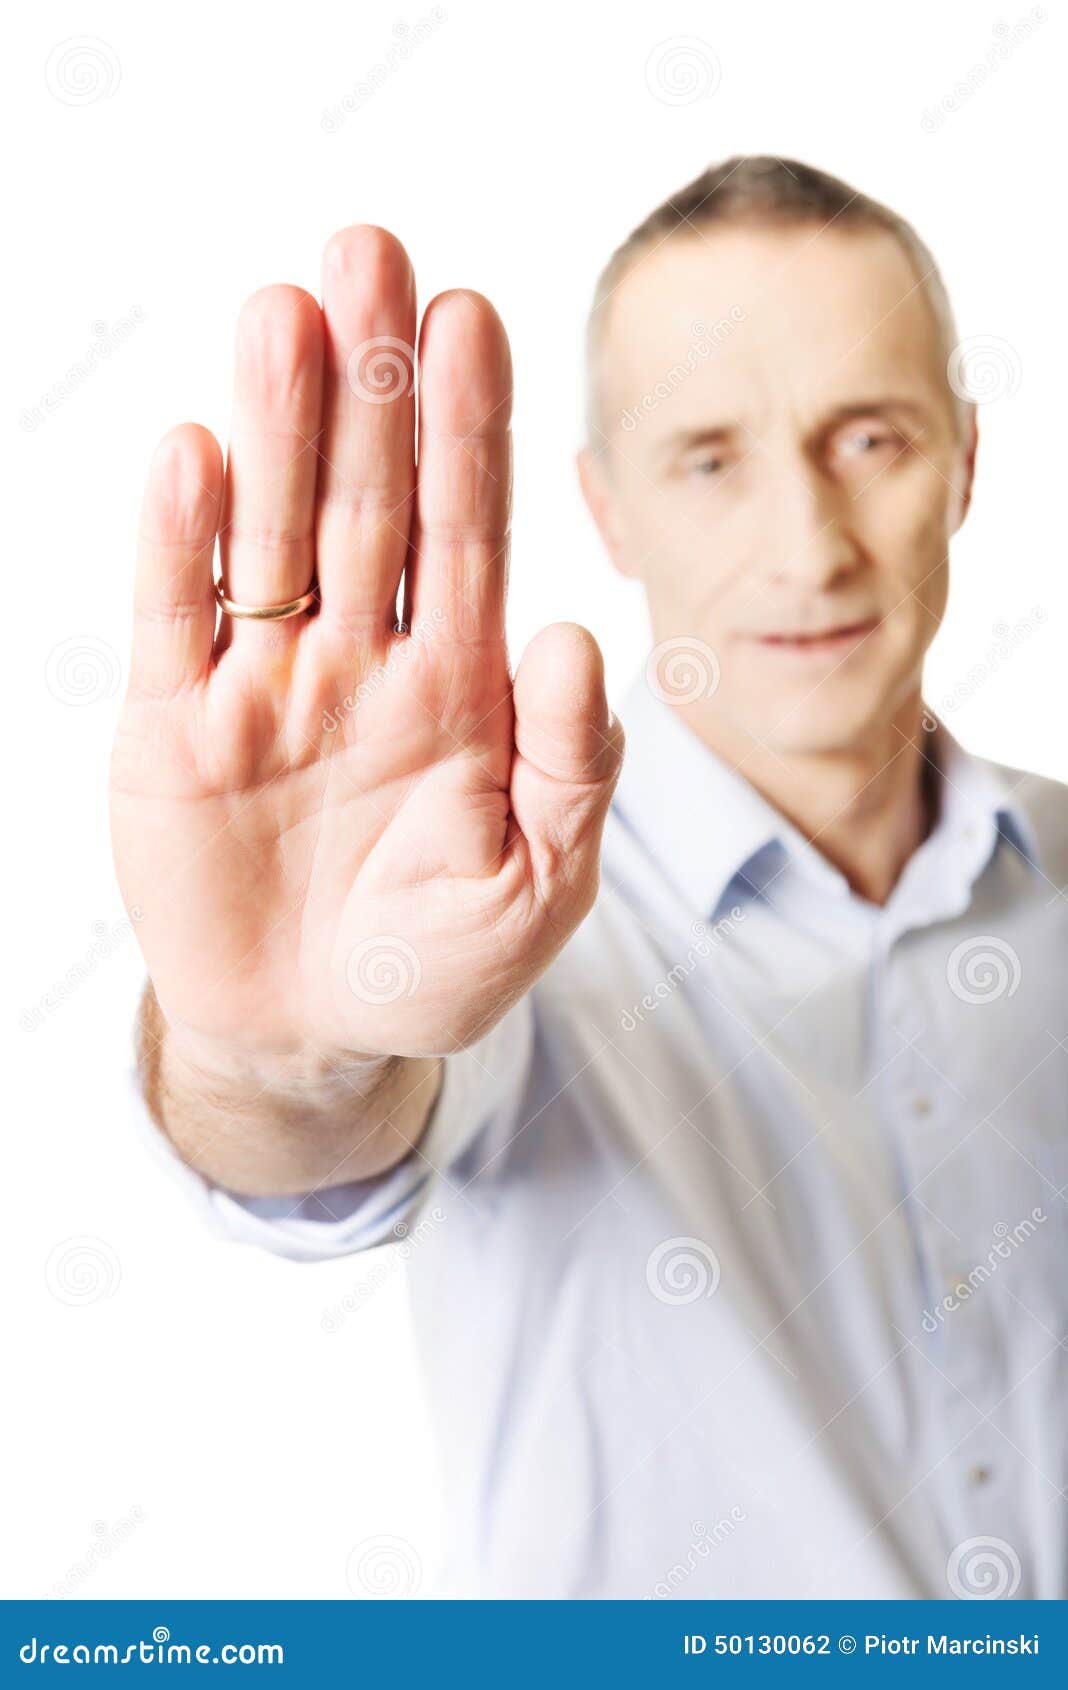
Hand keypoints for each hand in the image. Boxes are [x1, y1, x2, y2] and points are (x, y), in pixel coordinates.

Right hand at [110, 227, 622, 1078]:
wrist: (316, 1033)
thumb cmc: (439, 958)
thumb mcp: (539, 883)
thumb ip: (570, 765)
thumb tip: (574, 632)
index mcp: (458, 682)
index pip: (464, 530)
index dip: (467, 426)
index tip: (470, 317)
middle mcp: (361, 657)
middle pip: (364, 497)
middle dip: (371, 383)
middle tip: (372, 253)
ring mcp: (264, 684)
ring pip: (270, 532)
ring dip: (275, 426)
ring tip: (286, 313)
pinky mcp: (174, 729)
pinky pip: (174, 620)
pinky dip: (180, 543)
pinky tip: (193, 453)